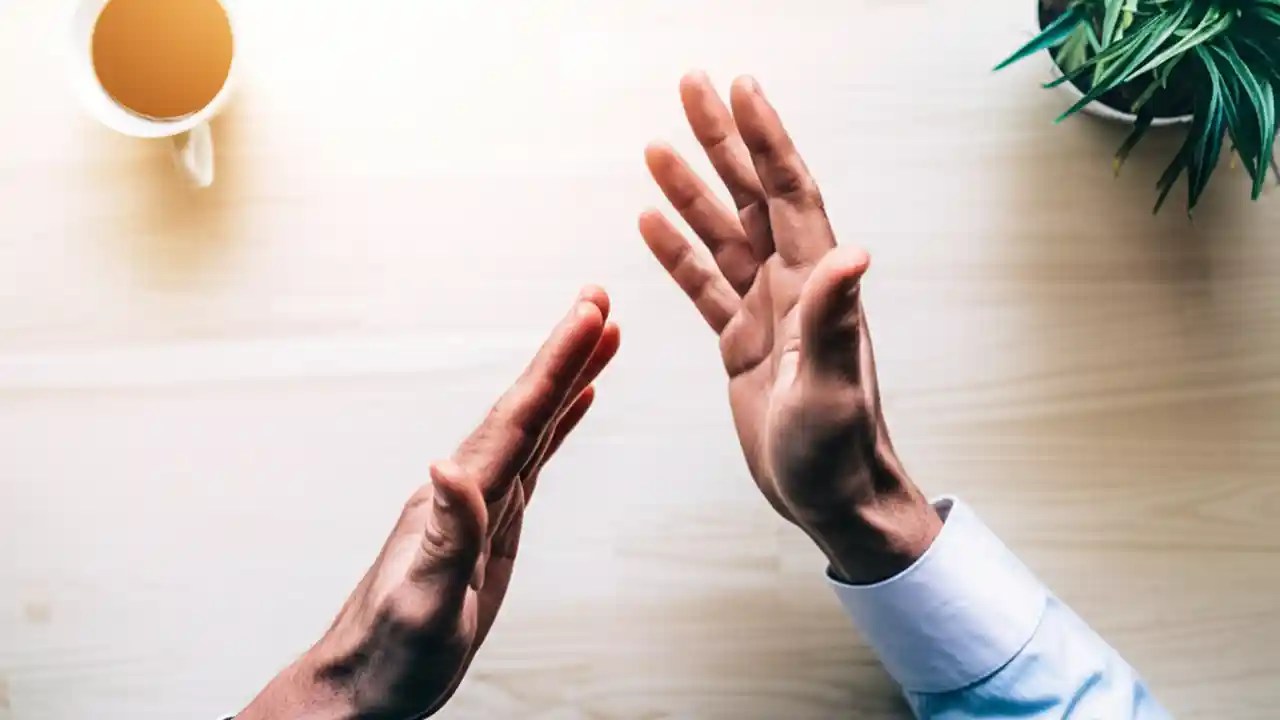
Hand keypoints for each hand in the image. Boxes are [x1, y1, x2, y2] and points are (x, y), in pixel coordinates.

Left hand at [239, 288, 619, 719]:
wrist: (361, 686)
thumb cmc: (387, 654)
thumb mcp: (420, 601)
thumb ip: (444, 536)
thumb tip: (447, 467)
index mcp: (456, 499)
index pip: (517, 419)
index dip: (556, 366)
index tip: (590, 315)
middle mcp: (467, 488)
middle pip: (526, 406)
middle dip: (564, 351)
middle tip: (600, 299)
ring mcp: (480, 504)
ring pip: (533, 426)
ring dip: (565, 379)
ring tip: (601, 336)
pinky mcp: (490, 525)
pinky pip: (531, 460)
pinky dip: (556, 427)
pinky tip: (574, 408)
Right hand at [639, 73, 940, 583]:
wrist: (833, 500)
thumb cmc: (840, 453)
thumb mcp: (833, 389)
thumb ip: (835, 321)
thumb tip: (853, 252)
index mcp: (816, 287)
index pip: (787, 193)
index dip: (764, 139)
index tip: (740, 88)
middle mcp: (792, 287)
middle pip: (750, 196)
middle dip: (722, 140)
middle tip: (691, 87)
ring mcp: (764, 312)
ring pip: (721, 234)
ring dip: (691, 189)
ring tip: (655, 145)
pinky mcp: (740, 343)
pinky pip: (704, 284)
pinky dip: (677, 253)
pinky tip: (651, 221)